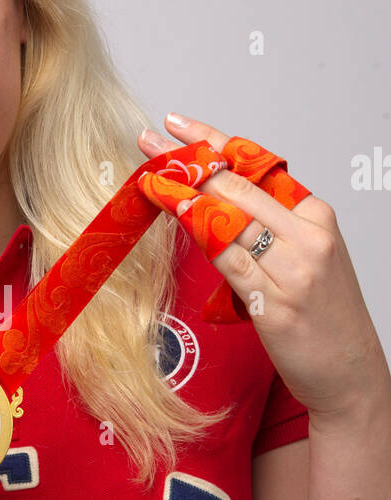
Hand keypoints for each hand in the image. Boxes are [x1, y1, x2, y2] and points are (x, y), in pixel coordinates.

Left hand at [136, 112, 386, 418]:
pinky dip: (198, 232)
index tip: (178, 125)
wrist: (350, 374)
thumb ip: (267, 229)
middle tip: (150, 142)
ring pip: (229, 217)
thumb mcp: (304, 258)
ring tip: (151, 175)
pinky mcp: (276, 303)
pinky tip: (175, 216)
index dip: (213, 141)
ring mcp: (293, 269)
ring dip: (184, 193)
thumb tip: (212, 202)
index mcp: (315, 216)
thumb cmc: (323, 317)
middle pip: (238, 186)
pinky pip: (227, 258)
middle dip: (189, 160)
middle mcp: (307, 236)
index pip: (257, 166)